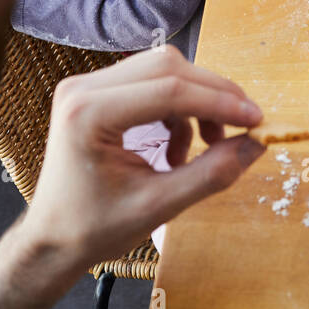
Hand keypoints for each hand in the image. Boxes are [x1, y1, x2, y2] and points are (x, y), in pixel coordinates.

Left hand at [19, 44, 266, 275]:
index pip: (170, 90)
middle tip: (241, 128)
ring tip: (205, 147)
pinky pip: (150, 82)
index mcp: (90, 113)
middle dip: (212, 95)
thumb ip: (211, 172)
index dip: (221, 103)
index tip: (257, 120)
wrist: (51, 241)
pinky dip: (176, 108)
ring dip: (195, 102)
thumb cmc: (94, 229)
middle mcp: (83, 88)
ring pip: (162, 70)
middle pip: (168, 67)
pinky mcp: (94, 92)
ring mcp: (86, 86)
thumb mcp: (159, 206)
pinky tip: (177, 148)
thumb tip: (256, 144)